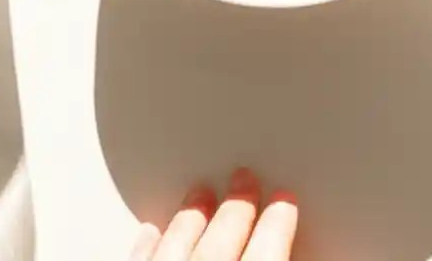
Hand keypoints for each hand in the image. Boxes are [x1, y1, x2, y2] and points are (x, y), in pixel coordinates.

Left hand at [129, 168, 298, 260]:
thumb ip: (275, 257)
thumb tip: (291, 247)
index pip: (267, 250)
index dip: (278, 223)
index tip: (285, 200)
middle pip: (222, 238)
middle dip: (236, 206)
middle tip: (245, 179)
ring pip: (176, 243)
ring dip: (190, 217)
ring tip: (200, 192)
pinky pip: (140, 260)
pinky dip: (148, 245)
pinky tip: (151, 231)